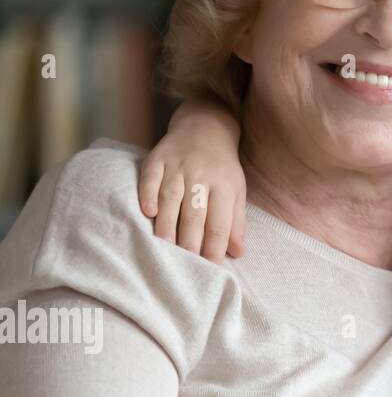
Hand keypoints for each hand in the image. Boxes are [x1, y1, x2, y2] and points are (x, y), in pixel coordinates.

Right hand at [137, 100, 246, 261]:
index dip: (214, 248)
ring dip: (167, 224)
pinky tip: (148, 212)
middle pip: (195, 214)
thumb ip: (236, 222)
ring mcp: (178, 166)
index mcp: (225, 186)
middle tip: (184, 265)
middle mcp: (202, 176)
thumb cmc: (222, 167)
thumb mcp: (236, 191)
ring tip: (163, 247)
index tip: (210, 270)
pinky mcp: (158, 158)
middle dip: (190, 242)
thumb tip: (238, 252)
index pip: (220, 223)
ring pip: (172, 198)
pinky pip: (151, 177)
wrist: (206, 126)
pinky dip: (148, 194)